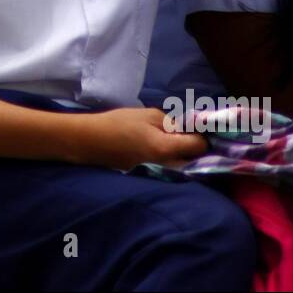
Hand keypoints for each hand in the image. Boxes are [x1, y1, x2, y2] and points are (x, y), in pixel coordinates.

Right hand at [85, 107, 207, 171]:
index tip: (195, 128)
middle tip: (191, 137)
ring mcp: (158, 175)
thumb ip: (173, 124)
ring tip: (182, 145)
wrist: (92, 142)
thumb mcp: (149, 115)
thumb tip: (188, 131)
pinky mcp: (151, 178)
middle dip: (197, 151)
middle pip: (195, 163)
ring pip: (184, 170)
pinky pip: (171, 172)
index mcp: (166, 148)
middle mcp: (166, 167)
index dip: (201, 135)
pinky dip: (175, 164)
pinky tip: (168, 154)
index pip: (199, 146)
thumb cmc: (119, 124)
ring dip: (187, 159)